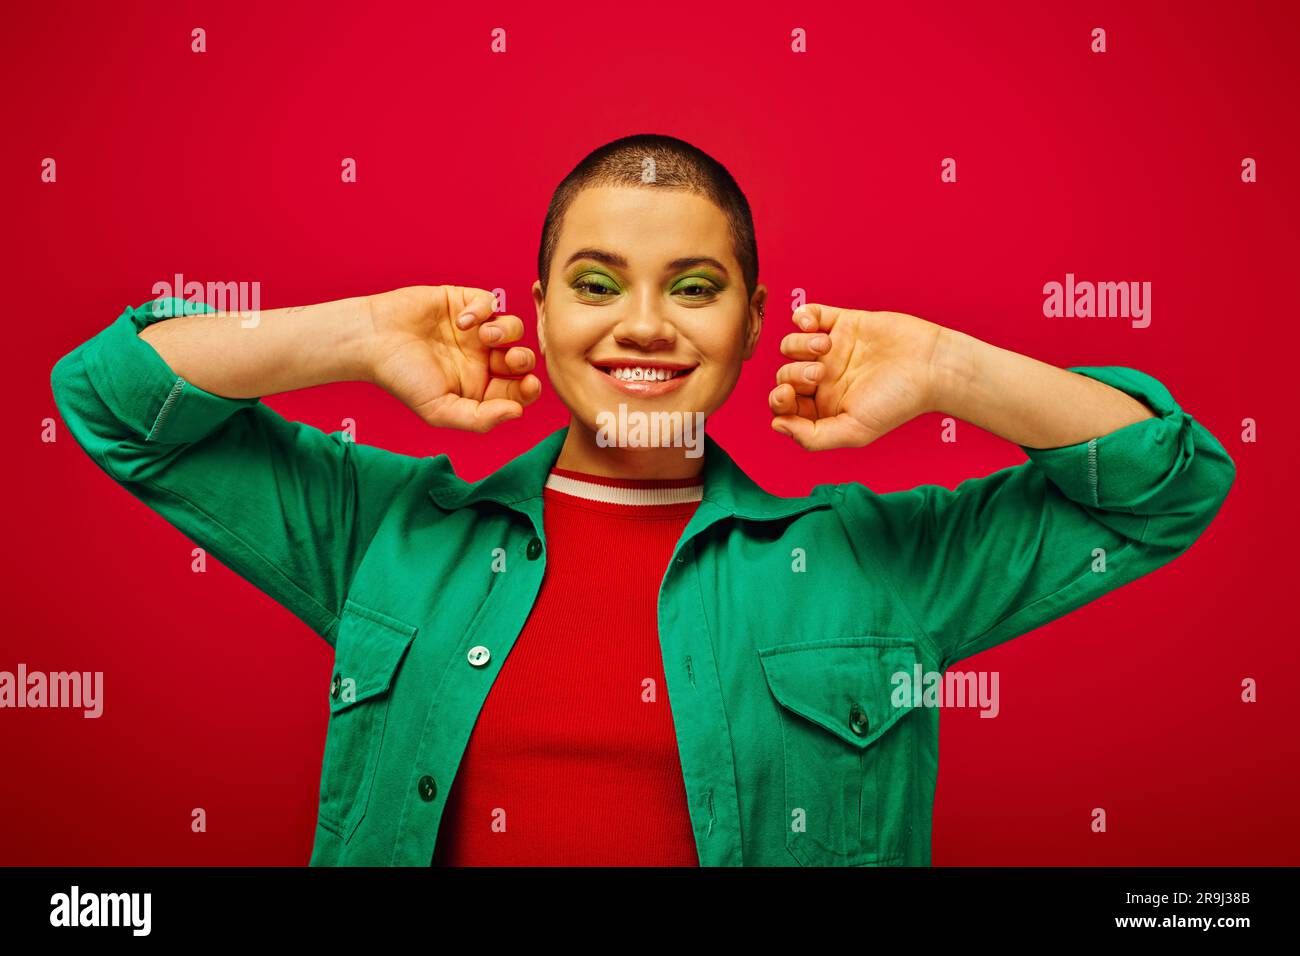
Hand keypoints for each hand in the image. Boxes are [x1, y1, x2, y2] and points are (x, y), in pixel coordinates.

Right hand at [365, 285, 541, 431]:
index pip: (516, 390)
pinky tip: (462, 320)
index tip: (529, 385)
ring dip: (506, 332)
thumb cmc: (402, 379)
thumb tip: (517, 413)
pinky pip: (490, 302)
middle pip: (521, 359)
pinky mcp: (464, 302)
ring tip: (483, 336)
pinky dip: (483, 309)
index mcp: (480, 386)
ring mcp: (475, 330)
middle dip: (523, 360)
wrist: (371, 340)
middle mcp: (481, 358)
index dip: (528, 388)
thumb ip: (479, 418)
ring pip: (512, 329)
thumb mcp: (439, 410)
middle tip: (510, 359)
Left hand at [769, 304, 945, 449]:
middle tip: (821, 373)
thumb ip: (813, 437)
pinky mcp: (842, 322)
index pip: (784, 406)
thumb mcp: (855, 431)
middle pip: (784, 375)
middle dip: (794, 374)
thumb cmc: (897, 403)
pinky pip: (807, 315)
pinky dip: (801, 316)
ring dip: (798, 346)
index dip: (778, 400)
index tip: (788, 394)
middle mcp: (824, 379)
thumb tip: (776, 426)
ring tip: (826, 347)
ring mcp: (831, 350)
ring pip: (790, 346)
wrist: (932, 366)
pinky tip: (812, 324)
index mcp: (824, 407)